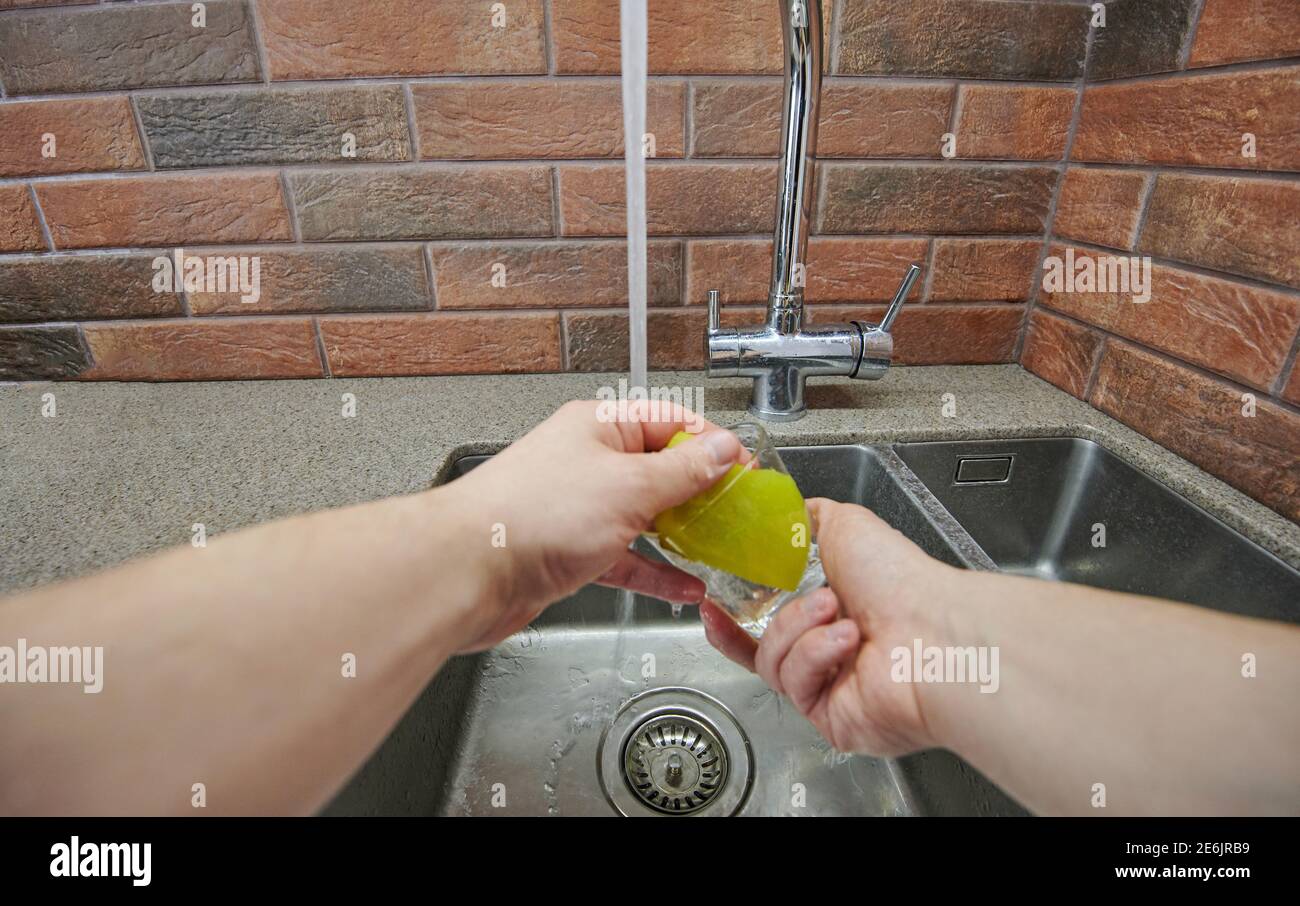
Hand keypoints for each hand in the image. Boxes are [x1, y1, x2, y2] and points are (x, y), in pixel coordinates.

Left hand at [440, 400, 742, 650]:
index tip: (746, 474)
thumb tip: (722, 450)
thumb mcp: (629, 487)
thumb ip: (683, 472)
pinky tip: (684, 589)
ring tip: (720, 553)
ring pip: (645, 518)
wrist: (466, 572)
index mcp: (600, 426)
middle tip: (738, 517)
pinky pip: (626, 557)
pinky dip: (656, 572)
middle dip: (701, 496)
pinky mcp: (570, 551)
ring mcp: (579, 507)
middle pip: (661, 471)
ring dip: (683, 538)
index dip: (713, 447)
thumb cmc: (530, 516)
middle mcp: (588, 461)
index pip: (672, 424)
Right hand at [702, 498, 960, 755]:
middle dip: (752, 623)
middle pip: (762, 647)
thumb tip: (784, 513)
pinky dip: (813, 654)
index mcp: (835, 612)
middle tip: (758, 599)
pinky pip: (794, 683)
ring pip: (771, 661)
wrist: (933, 631)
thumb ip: (806, 519)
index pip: (771, 621)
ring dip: (795, 628)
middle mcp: (833, 653)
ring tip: (833, 609)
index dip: (737, 616)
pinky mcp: (831, 718)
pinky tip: (843, 640)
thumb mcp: (846, 525)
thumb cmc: (902, 580)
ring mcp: (831, 687)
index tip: (714, 603)